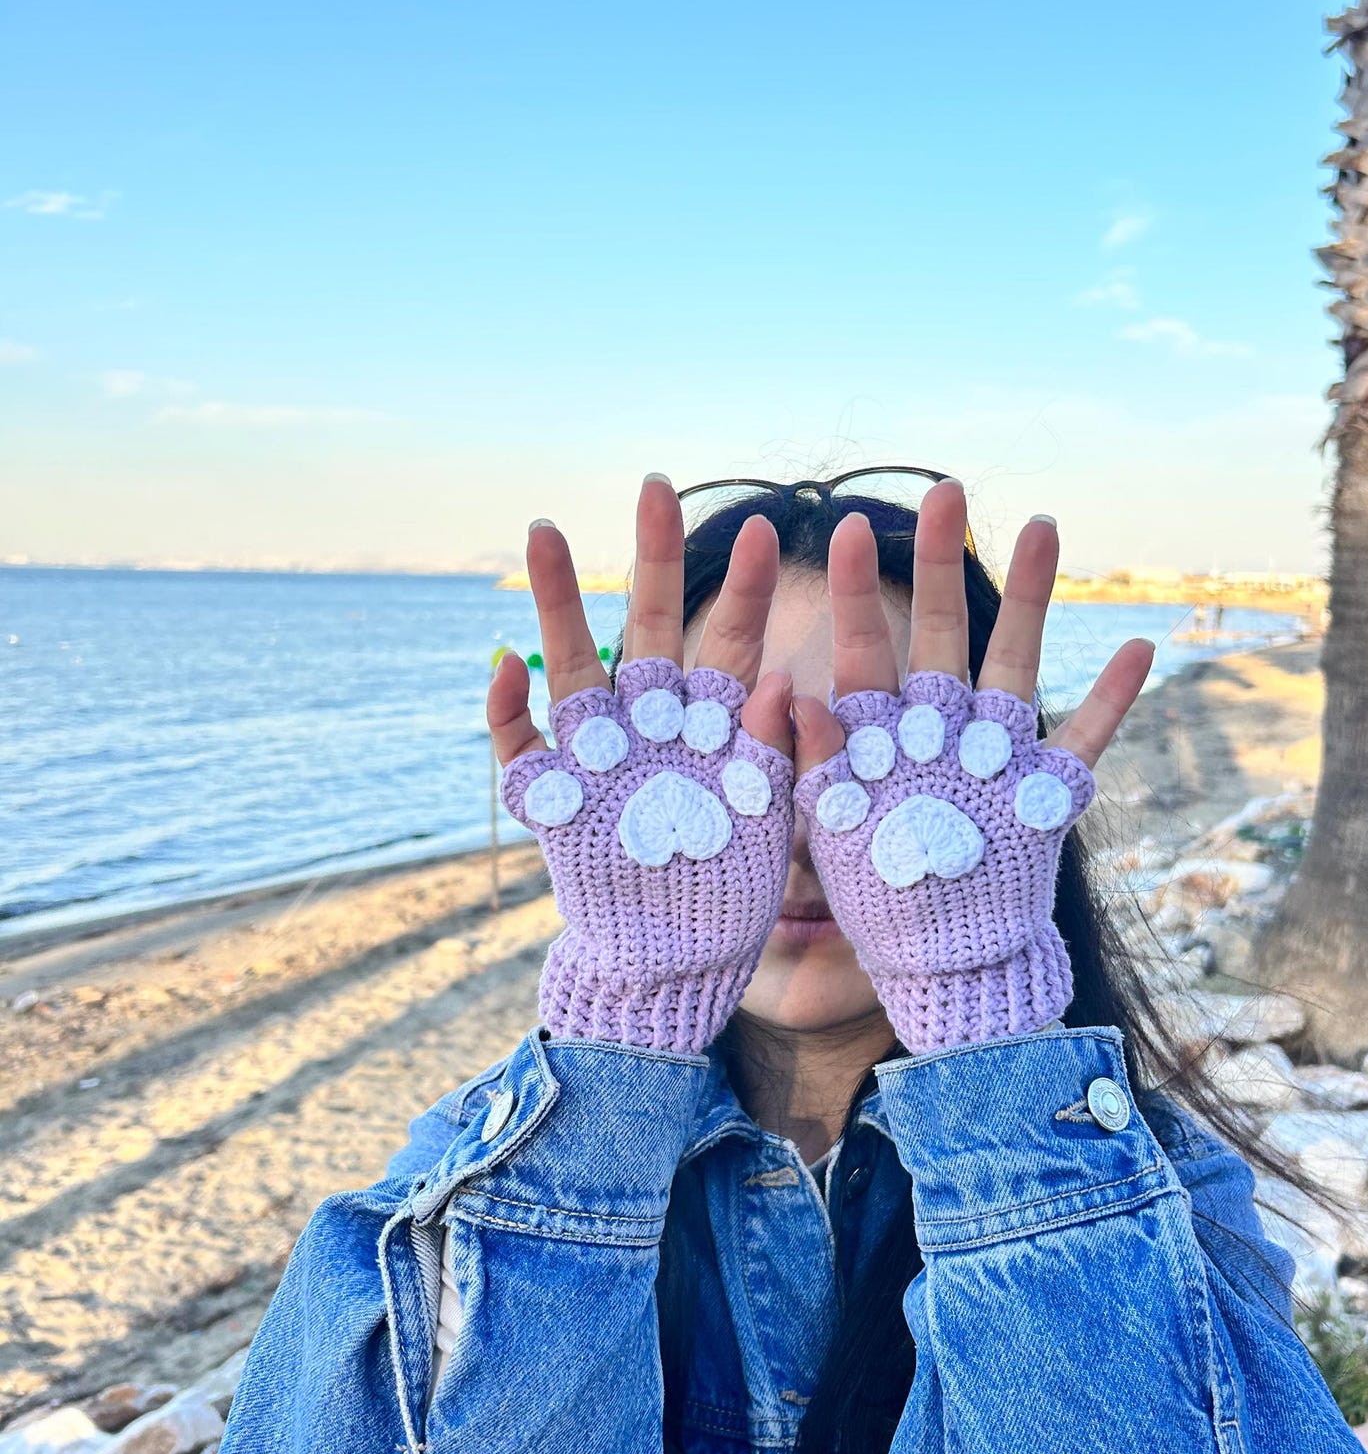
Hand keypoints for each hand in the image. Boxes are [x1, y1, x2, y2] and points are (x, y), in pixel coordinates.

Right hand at [486, 476, 795, 1053]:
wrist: (669, 969)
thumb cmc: (732, 899)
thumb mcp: (771, 826)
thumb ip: (776, 755)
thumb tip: (778, 681)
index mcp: (713, 728)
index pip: (732, 641)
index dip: (742, 588)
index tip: (764, 526)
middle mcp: (653, 726)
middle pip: (653, 626)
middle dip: (653, 557)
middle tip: (656, 484)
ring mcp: (597, 756)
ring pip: (573, 662)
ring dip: (556, 601)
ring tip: (543, 531)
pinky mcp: (549, 798)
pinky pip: (517, 747)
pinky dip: (506, 709)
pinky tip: (503, 665)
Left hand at [791, 482, 1152, 1051]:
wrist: (946, 970)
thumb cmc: (877, 905)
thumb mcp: (829, 832)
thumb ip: (812, 762)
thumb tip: (789, 689)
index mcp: (882, 738)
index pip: (866, 648)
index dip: (859, 592)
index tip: (846, 527)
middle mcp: (943, 733)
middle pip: (943, 632)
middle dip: (944, 562)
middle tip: (946, 489)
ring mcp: (998, 759)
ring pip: (1016, 663)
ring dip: (1033, 599)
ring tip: (1046, 524)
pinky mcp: (1046, 797)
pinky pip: (1087, 741)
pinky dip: (1113, 701)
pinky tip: (1142, 648)